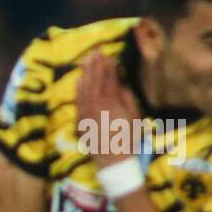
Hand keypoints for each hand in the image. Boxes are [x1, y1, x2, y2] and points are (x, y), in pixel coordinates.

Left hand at [75, 50, 140, 167]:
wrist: (114, 160)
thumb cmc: (128, 138)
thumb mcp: (134, 115)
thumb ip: (126, 97)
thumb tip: (120, 84)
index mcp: (111, 101)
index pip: (109, 79)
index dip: (109, 66)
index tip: (110, 55)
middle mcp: (95, 104)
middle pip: (95, 80)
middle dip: (96, 64)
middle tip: (96, 51)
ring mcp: (85, 112)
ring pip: (84, 88)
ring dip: (86, 72)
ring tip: (87, 60)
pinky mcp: (80, 120)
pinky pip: (78, 101)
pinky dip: (78, 89)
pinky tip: (79, 80)